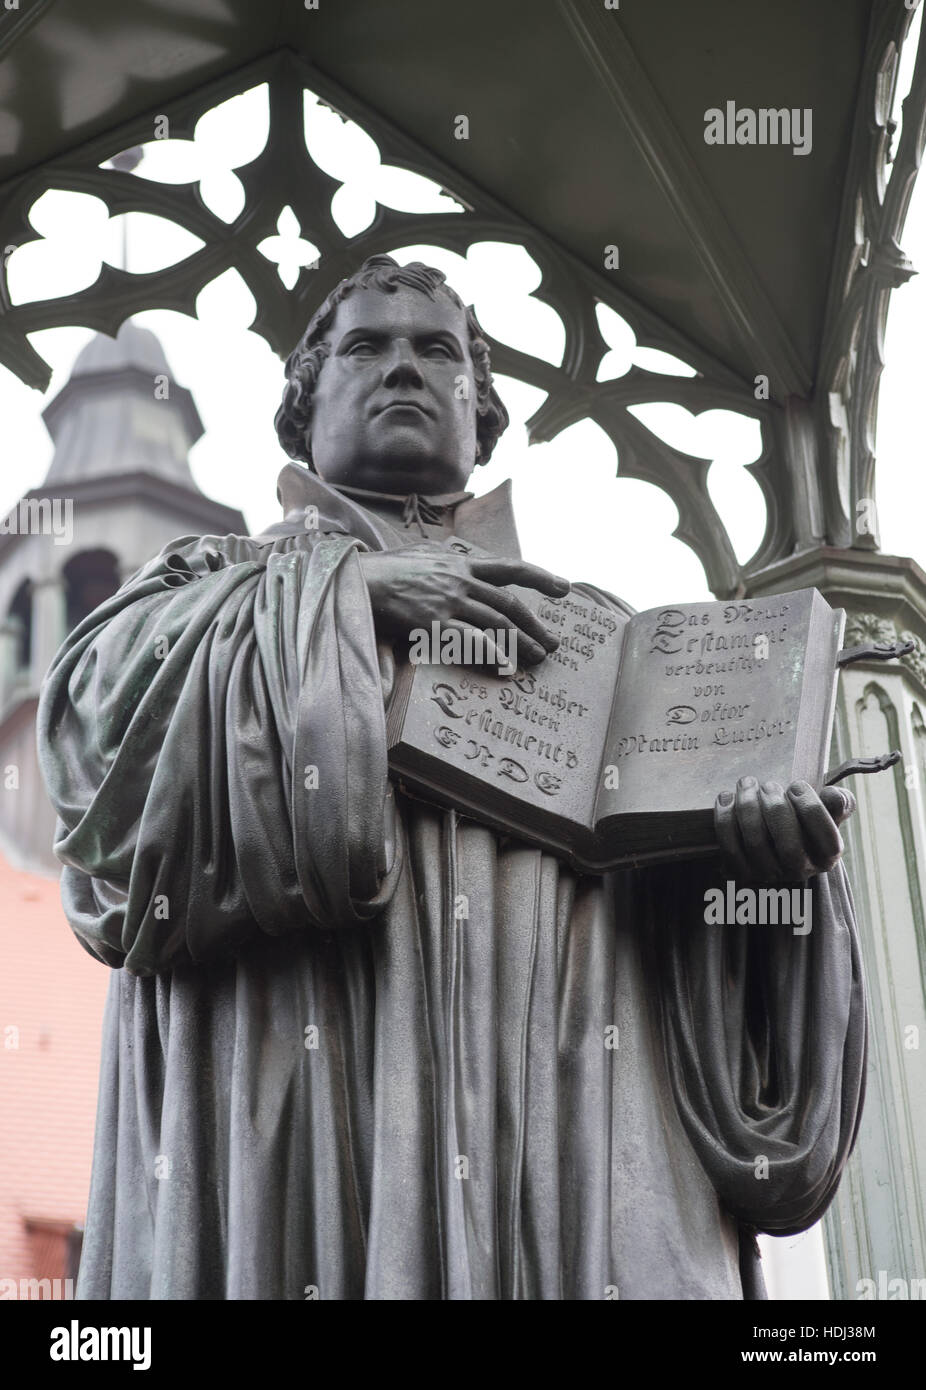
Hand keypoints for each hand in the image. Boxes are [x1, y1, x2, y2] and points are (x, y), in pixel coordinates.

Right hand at [358, 546, 569, 666]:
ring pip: (498, 625)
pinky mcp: (435, 624)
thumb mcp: (421, 554)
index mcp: (459, 562)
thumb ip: (445, 560)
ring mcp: (449, 602)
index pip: (509, 568)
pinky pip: (473, 642)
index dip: (540, 577)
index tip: (564, 587)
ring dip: (522, 643)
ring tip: (538, 657)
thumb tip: (459, 560)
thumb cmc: (385, 570)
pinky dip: (494, 654)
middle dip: (535, 625)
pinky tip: (507, 668)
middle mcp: (460, 580)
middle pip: (509, 605)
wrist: (357, 580)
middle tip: (552, 642)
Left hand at [714, 776, 855, 882]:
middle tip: (768, 786)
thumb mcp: (826, 810)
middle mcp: (800, 870)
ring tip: (747, 784)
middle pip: (789, 847)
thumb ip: (838, 802)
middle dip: (776, 809)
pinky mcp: (742, 871)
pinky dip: (725, 818)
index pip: (828, 840)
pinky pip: (730, 847)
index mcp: (827, 856)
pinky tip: (727, 797)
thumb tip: (834, 796)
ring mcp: (769, 874)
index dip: (812, 809)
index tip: (797, 786)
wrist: (771, 837)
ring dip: (748, 806)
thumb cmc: (802, 818)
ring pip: (756, 843)